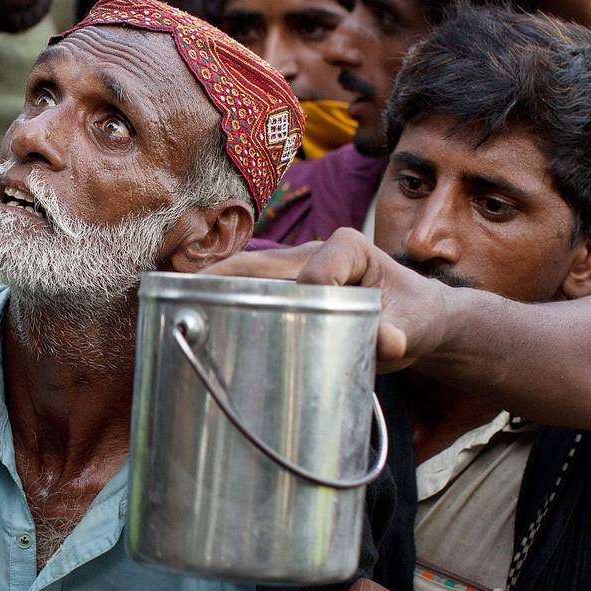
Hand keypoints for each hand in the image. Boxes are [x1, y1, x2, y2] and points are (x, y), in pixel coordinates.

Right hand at [207, 229, 447, 371]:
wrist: (415, 318)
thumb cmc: (414, 317)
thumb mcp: (413, 328)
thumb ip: (399, 335)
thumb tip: (388, 343)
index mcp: (348, 247)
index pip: (315, 270)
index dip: (305, 294)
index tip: (306, 324)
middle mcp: (315, 250)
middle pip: (260, 263)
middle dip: (222, 282)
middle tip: (184, 307)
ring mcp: (294, 266)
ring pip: (244, 272)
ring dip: (212, 289)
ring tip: (174, 310)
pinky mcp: (283, 285)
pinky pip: (247, 286)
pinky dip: (220, 298)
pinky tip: (193, 316)